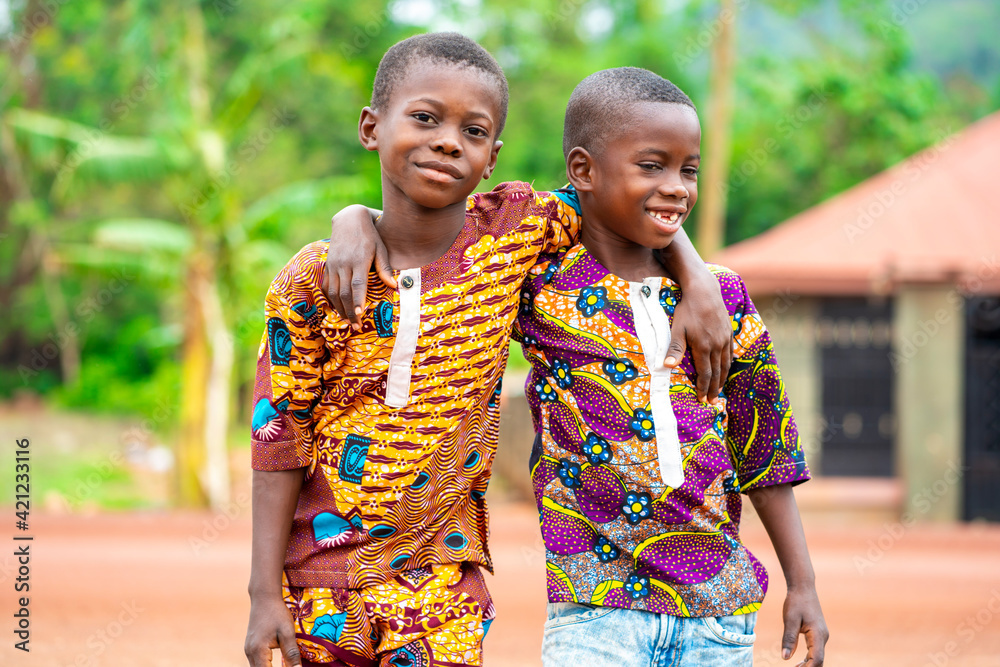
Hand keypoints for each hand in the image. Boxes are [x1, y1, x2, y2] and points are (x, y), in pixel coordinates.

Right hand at [244, 595, 301, 666]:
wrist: (264, 598)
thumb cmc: (277, 613)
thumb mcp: (287, 632)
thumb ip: (291, 653)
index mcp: (258, 650)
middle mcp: (250, 652)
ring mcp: (248, 649)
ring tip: (283, 665)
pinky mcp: (250, 646)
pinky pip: (256, 662)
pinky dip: (265, 665)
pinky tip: (274, 664)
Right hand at [324, 205, 393, 329]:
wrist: (349, 219)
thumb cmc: (370, 235)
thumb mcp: (381, 249)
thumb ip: (384, 268)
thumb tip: (394, 285)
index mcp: (359, 260)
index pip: (357, 285)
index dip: (358, 301)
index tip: (359, 315)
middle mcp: (344, 264)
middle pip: (344, 292)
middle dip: (349, 311)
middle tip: (356, 326)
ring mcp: (333, 265)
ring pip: (333, 291)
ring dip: (339, 308)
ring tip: (347, 321)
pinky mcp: (327, 265)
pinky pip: (326, 285)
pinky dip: (330, 299)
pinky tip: (337, 308)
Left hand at [665, 274, 731, 402]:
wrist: (704, 291)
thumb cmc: (687, 310)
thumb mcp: (677, 329)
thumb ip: (674, 348)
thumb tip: (667, 367)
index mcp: (703, 347)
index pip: (705, 374)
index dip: (704, 388)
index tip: (702, 399)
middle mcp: (717, 345)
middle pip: (717, 372)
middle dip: (715, 389)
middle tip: (713, 402)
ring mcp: (725, 338)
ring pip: (725, 363)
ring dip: (722, 378)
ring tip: (720, 390)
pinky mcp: (728, 331)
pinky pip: (730, 352)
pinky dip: (728, 364)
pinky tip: (726, 368)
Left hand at [781, 585, 828, 666]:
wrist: (803, 588)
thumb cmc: (796, 601)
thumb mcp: (789, 619)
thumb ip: (789, 639)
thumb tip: (785, 658)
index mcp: (818, 634)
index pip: (816, 658)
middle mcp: (823, 636)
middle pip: (818, 660)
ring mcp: (822, 635)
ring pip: (818, 656)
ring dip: (808, 665)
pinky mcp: (818, 634)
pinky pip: (816, 650)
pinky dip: (809, 659)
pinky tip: (799, 663)